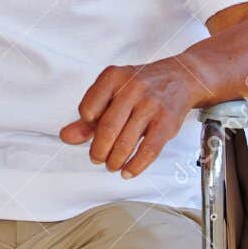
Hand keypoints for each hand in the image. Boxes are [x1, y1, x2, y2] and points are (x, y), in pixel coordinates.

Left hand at [60, 59, 194, 178]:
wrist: (181, 77)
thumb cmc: (141, 87)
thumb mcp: (113, 93)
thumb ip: (89, 117)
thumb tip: (66, 137)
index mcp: (114, 77)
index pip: (88, 108)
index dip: (86, 127)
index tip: (90, 133)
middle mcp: (133, 88)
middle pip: (107, 128)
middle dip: (98, 150)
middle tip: (97, 158)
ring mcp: (151, 104)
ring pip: (126, 141)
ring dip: (115, 160)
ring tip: (111, 164)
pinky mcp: (167, 122)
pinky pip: (148, 150)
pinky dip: (135, 166)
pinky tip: (128, 171)